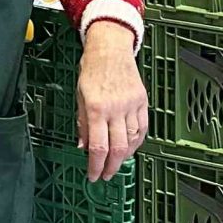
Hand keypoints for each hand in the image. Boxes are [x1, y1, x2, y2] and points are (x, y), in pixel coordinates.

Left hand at [75, 20, 148, 183]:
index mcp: (96, 108)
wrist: (110, 47)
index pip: (97, 146)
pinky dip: (137, 141)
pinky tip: (130, 147)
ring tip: (117, 162)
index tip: (93, 175)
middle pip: (117, 148)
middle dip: (111, 167)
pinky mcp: (142, 101)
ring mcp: (131, 104)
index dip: (95, 166)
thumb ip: (82, 123)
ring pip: (132, 140)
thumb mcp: (79, 96)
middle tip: (106, 175)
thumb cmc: (92, 68)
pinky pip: (143, 128)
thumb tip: (83, 146)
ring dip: (125, 156)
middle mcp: (116, 108)